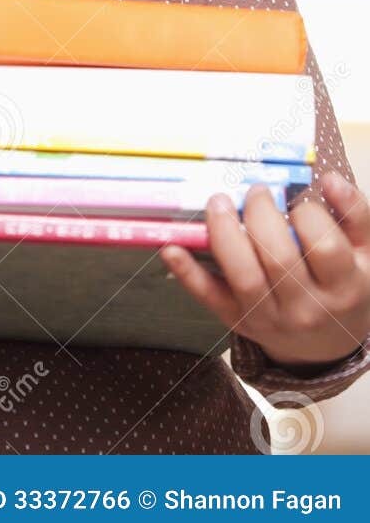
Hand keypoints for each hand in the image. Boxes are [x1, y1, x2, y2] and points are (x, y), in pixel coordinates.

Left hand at [162, 171, 369, 369]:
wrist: (328, 343)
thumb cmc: (345, 283)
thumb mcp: (365, 251)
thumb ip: (354, 212)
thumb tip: (329, 179)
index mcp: (344, 287)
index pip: (323, 246)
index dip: (307, 213)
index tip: (297, 201)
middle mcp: (307, 308)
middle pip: (278, 259)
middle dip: (260, 214)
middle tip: (256, 192)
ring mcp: (270, 318)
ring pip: (243, 276)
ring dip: (223, 233)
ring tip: (218, 202)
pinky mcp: (239, 322)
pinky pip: (210, 298)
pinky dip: (187, 273)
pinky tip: (172, 247)